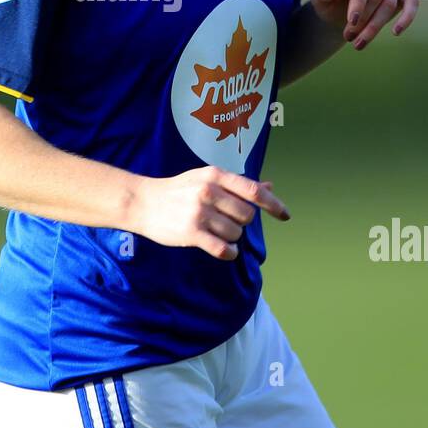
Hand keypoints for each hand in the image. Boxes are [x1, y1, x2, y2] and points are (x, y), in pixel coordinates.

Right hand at [131, 167, 289, 261]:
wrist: (142, 201)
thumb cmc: (179, 190)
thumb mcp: (207, 179)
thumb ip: (238, 184)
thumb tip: (269, 186)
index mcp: (215, 175)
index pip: (253, 191)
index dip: (273, 204)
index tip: (285, 216)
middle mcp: (208, 191)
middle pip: (247, 215)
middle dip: (241, 222)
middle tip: (225, 221)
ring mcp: (199, 212)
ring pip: (236, 233)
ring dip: (231, 238)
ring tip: (216, 232)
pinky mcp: (190, 232)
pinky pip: (223, 249)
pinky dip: (229, 252)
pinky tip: (224, 250)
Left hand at [310, 0, 418, 49]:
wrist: (341, 9)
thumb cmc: (331, 1)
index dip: (358, 2)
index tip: (351, 22)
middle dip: (363, 20)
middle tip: (348, 38)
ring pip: (389, 4)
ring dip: (375, 27)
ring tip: (358, 43)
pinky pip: (412, 2)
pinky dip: (407, 18)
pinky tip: (396, 32)